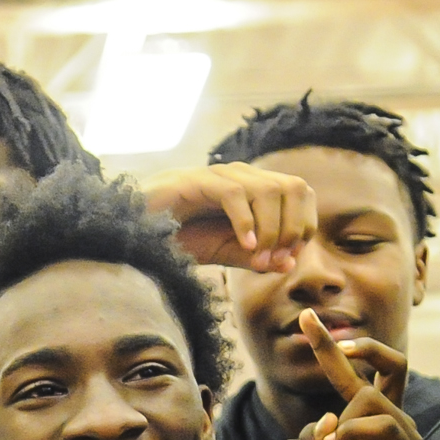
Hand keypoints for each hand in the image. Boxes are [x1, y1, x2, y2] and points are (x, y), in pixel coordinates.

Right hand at [142, 162, 315, 272]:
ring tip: (258, 257)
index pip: (300, 193)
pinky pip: (235, 194)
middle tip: (276, 259)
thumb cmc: (179, 237)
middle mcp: (242, 175)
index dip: (304, 225)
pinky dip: (246, 223)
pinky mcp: (198, 180)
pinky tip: (245, 246)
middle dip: (293, 227)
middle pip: (293, 187)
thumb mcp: (225, 252)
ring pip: (268, 190)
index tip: (287, 258)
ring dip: (271, 229)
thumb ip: (256, 258)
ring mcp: (220, 174)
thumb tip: (289, 264)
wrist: (135, 230)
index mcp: (253, 188)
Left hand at [296, 314, 419, 439]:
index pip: (351, 374)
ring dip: (343, 417)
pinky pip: (384, 426)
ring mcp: (402, 438)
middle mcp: (388, 421)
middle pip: (391, 363)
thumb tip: (325, 419)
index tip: (305, 318)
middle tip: (340, 348)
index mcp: (364, 421)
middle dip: (363, 347)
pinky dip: (354, 432)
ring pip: (374, 397)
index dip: (329, 347)